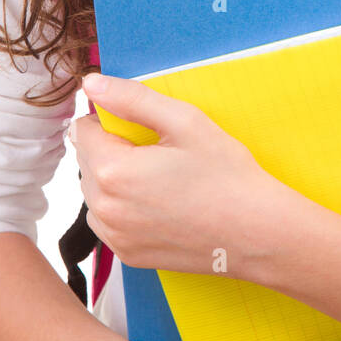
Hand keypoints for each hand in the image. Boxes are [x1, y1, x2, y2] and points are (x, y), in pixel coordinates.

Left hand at [70, 72, 294, 276]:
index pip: (83, 131)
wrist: (256, 233)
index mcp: (112, 170)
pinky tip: (159, 203)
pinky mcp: (128, 256)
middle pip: (86, 161)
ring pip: (94, 193)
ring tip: (159, 179)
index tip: (144, 127)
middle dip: (112, 149)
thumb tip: (91, 84)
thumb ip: (132, 99)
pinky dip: (123, 208)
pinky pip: (108, 222)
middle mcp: (104, 208)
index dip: (111, 120)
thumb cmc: (227, 174)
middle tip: (159, 152)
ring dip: (114, 179)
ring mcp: (115, 237)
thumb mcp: (185, 122)